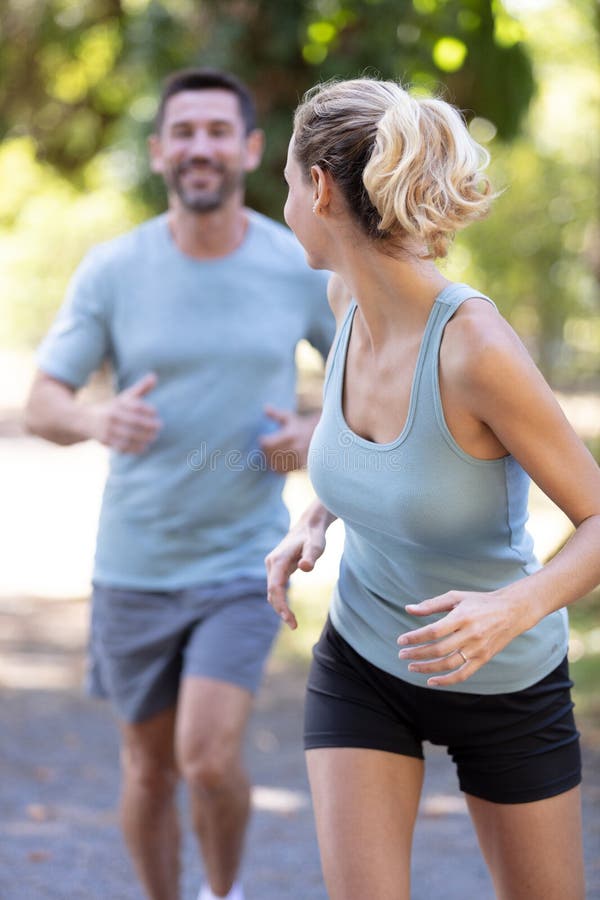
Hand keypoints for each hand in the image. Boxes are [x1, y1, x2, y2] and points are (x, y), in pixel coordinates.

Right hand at [88, 373, 161, 453]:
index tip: (156, 412)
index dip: (148, 409)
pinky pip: (122, 446)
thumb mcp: (124, 397)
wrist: (85, 420)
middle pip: (134, 422)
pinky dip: (134, 448)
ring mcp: (107, 429)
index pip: (135, 406)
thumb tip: (154, 376)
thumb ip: (141, 388)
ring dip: (144, 438)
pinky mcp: (106, 441)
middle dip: (149, 426)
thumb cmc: (112, 408)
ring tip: (154, 437)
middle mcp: (111, 416)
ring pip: (129, 436)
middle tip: (159, 427)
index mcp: (117, 404)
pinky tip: (145, 447)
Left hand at [259, 405, 318, 472]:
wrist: (322, 437)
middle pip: (269, 454)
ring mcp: (297, 458)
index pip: (266, 443)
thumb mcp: (290, 418)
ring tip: (271, 456)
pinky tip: (278, 462)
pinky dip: (278, 468)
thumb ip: (276, 414)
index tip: (263, 439)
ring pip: (275, 464)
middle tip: (265, 449)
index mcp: (289, 435)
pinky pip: (283, 470)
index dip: (263, 441)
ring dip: (270, 461)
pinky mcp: (301, 466)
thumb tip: (265, 408)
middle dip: (265, 452)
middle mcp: (293, 448)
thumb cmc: (302, 426)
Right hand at [265, 506, 328, 628]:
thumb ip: (310, 556)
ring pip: (272, 591)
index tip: (290, 620)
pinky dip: (280, 599)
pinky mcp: (278, 568)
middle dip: (280, 610)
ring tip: (293, 622)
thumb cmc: (313, 536)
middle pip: (271, 592)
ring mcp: (273, 565)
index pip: (275, 588)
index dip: (281, 605)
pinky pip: (276, 587)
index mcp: (277, 561)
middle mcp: (271, 563)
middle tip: (294, 626)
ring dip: (280, 606)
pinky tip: (289, 610)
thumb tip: (304, 568)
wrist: (309, 525)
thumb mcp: (316, 546)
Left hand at [396, 589, 530, 686]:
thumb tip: (408, 609)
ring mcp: (478, 648)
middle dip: (417, 654)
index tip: (401, 641)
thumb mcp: (456, 597)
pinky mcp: (484, 658)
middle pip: (439, 649)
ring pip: (449, 664)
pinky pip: (463, 674)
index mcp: (462, 617)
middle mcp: (471, 634)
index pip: (434, 631)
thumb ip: (431, 604)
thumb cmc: (479, 602)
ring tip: (411, 667)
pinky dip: (446, 680)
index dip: (415, 637)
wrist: (512, 611)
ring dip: (427, 668)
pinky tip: (431, 681)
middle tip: (402, 655)